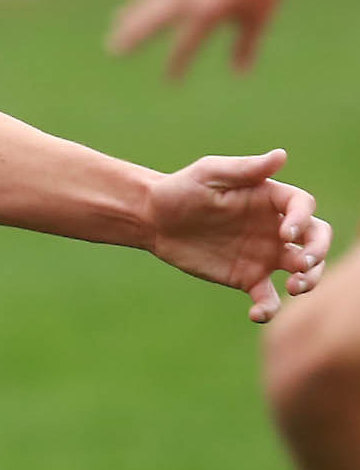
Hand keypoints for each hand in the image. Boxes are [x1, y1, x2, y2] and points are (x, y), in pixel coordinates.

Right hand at [109, 0, 294, 78]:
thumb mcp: (259, 17)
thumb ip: (246, 45)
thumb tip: (239, 73)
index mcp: (210, 9)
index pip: (188, 41)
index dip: (179, 62)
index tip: (171, 81)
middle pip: (156, 19)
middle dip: (134, 35)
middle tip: (114, 50)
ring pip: (151, 2)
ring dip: (132, 17)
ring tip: (115, 28)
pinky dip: (143, 2)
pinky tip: (132, 11)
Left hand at [147, 151, 332, 321]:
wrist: (153, 220)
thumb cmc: (181, 189)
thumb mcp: (209, 174)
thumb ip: (244, 169)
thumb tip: (281, 155)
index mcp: (270, 199)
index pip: (304, 207)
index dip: (303, 219)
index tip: (286, 231)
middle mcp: (275, 227)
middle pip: (315, 239)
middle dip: (318, 252)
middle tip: (303, 265)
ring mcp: (264, 254)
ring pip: (302, 270)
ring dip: (309, 280)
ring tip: (294, 287)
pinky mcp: (247, 278)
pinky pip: (267, 297)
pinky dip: (268, 308)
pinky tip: (256, 314)